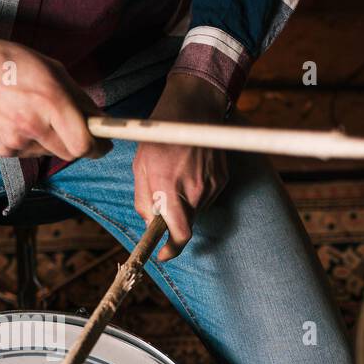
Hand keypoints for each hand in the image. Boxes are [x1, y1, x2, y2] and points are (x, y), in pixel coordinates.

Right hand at [0, 28, 109, 160]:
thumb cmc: (10, 61)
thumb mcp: (52, 69)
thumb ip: (79, 98)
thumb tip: (100, 120)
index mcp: (50, 100)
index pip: (84, 143)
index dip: (98, 147)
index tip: (102, 143)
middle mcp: (33, 124)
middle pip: (71, 154)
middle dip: (79, 144)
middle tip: (76, 129)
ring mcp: (15, 140)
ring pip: (50, 153)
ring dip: (54, 140)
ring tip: (37, 115)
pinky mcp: (2, 149)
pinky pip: (30, 153)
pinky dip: (33, 141)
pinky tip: (20, 120)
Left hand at [133, 74, 229, 261]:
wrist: (194, 109)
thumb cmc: (161, 137)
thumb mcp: (141, 167)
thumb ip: (143, 200)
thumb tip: (150, 224)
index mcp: (170, 187)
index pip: (179, 233)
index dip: (171, 249)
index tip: (163, 254)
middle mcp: (195, 190)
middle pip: (185, 223)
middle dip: (172, 220)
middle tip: (163, 199)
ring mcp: (212, 185)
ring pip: (195, 210)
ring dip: (184, 203)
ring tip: (176, 175)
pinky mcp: (222, 179)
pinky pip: (206, 197)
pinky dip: (195, 192)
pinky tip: (189, 170)